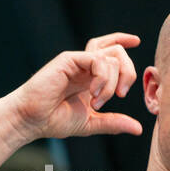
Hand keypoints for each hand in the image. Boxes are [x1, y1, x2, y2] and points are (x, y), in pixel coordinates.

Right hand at [1, 32, 143, 142]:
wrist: (32, 120)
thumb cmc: (54, 120)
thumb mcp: (91, 122)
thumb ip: (114, 123)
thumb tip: (138, 129)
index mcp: (89, 75)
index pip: (109, 49)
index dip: (123, 42)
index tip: (137, 41)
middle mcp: (84, 65)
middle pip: (117, 51)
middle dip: (129, 71)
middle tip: (121, 94)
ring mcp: (76, 61)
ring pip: (111, 56)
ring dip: (111, 83)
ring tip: (98, 101)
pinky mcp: (68, 59)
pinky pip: (98, 60)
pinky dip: (102, 78)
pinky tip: (93, 94)